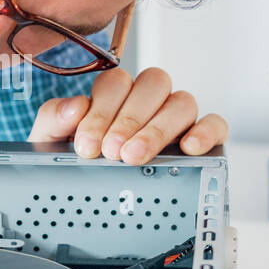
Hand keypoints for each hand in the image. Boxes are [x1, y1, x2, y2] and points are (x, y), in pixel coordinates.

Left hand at [27, 67, 226, 164]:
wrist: (85, 186)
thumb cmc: (78, 156)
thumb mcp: (52, 138)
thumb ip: (55, 118)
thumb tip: (75, 106)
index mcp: (116, 91)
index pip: (117, 82)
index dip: (102, 110)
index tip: (87, 143)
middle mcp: (149, 98)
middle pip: (153, 84)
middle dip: (130, 119)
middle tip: (111, 151)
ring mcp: (177, 116)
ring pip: (182, 102)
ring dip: (158, 129)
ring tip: (135, 156)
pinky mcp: (202, 135)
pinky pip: (215, 123)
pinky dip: (206, 132)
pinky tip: (189, 148)